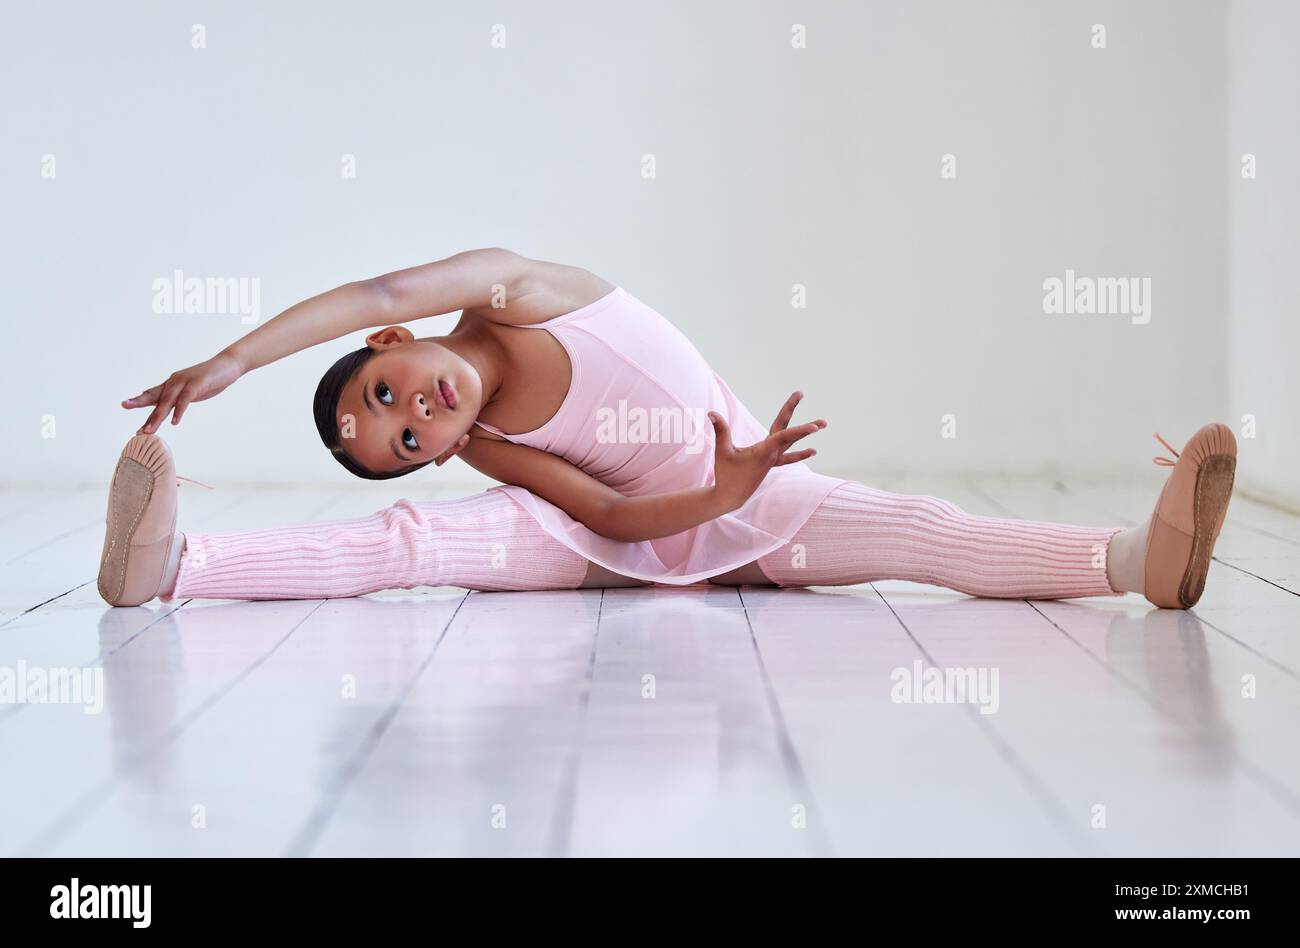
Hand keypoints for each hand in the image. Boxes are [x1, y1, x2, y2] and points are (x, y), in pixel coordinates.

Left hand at [123, 352, 244, 432]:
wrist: (229, 364)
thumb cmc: (212, 378)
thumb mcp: (194, 390)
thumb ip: (182, 398)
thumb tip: (172, 409)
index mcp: (172, 383)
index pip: (152, 394)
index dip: (138, 401)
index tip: (125, 406)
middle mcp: (174, 381)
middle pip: (155, 398)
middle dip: (141, 411)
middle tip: (132, 422)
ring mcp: (185, 381)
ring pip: (167, 401)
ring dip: (158, 417)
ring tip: (150, 431)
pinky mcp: (197, 383)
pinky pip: (185, 399)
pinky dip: (179, 411)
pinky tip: (174, 422)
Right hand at [709, 391, 826, 511]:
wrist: (730, 497)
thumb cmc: (726, 474)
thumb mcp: (723, 451)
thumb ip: (721, 430)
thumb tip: (711, 413)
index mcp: (764, 451)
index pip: (784, 436)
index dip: (800, 430)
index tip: (815, 428)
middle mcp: (772, 454)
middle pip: (791, 434)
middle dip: (806, 426)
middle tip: (822, 420)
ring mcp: (772, 459)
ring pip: (791, 442)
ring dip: (805, 433)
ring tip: (821, 425)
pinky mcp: (770, 463)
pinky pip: (788, 456)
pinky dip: (800, 453)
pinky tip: (813, 451)